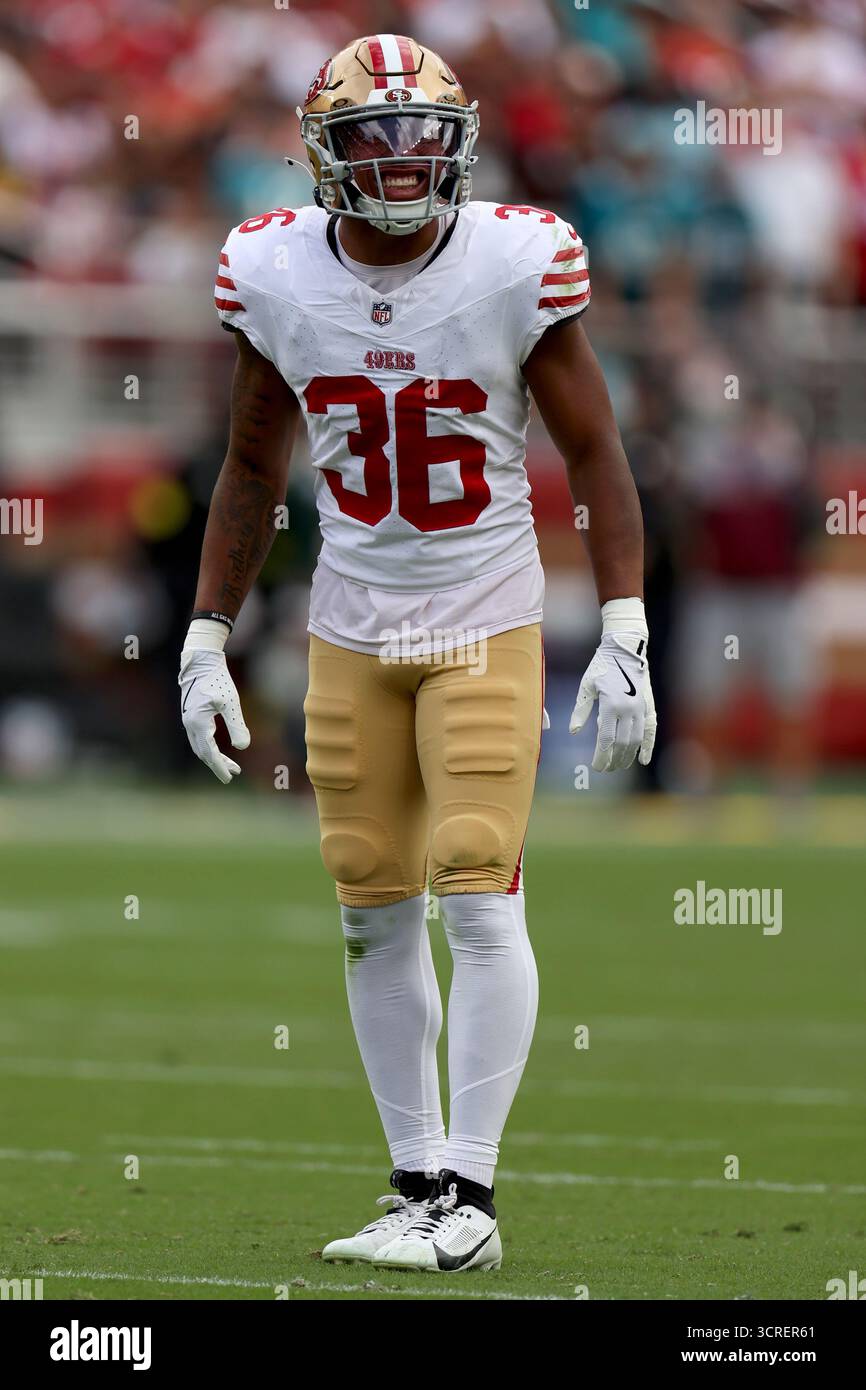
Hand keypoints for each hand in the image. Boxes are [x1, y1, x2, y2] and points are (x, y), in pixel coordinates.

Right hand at [179, 648, 249, 783]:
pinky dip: (208, 746)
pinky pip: (198, 737)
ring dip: (213, 756)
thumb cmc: (218, 680)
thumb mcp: (231, 703)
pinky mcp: (190, 714)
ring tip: (229, 764)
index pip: (209, 753)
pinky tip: (218, 746)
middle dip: (218, 764)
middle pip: (203, 752)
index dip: (220, 767)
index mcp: (198, 724)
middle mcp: (190, 724)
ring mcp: (188, 720)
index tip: (229, 778)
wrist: (201, 661)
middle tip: (233, 774)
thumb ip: (237, 725)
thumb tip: (242, 747)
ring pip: (199, 746)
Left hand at [569, 633, 656, 771]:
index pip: (606, 739)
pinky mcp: (648, 706)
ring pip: (635, 739)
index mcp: (610, 705)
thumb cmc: (602, 666)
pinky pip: (649, 730)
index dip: (601, 756)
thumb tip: (573, 731)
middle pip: (621, 743)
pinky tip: (643, 760)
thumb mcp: (586, 686)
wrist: (625, 649)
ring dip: (627, 756)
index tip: (596, 767)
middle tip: (605, 769)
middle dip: (613, 759)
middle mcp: (628, 709)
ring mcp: (640, 708)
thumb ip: (581, 710)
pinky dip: (648, 746)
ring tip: (619, 766)